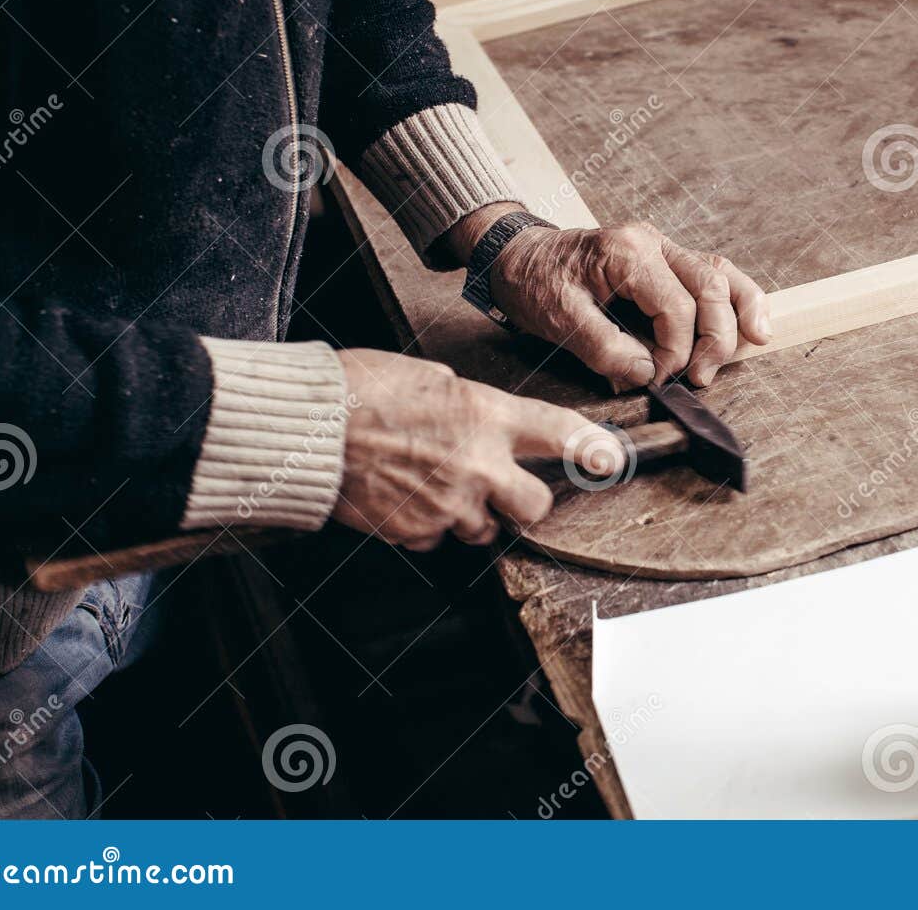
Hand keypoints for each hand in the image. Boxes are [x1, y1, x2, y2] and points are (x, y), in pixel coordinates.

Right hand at [330, 348, 621, 550]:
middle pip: (536, 506)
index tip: (611, 459)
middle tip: (506, 488)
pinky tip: (404, 496)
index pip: (560, 434)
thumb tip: (487, 424)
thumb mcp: (433, 378)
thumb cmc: (361, 390)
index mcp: (485, 415)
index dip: (594, 449)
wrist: (306, 430)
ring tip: (433, 484)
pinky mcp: (416, 532)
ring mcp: (448, 504)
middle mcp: (477, 464)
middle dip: (525, 501)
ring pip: (484, 529)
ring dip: (470, 514)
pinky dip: (428, 524)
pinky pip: (438, 538)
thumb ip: (473, 407)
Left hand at [452, 207, 770, 388]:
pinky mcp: (665, 261)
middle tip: (702, 376)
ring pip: (720, 273)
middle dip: (715, 336)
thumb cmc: (536, 283)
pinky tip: (751, 322)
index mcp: (626, 253)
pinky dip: (736, 297)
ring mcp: (662, 248)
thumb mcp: (559, 320)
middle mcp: (652, 242)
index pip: (675, 306)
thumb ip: (605, 348)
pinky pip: (712, 274)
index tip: (662, 380)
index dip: (676, 350)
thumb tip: (646, 374)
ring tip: (757, 339)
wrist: (519, 257)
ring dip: (740, 310)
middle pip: (709, 284)